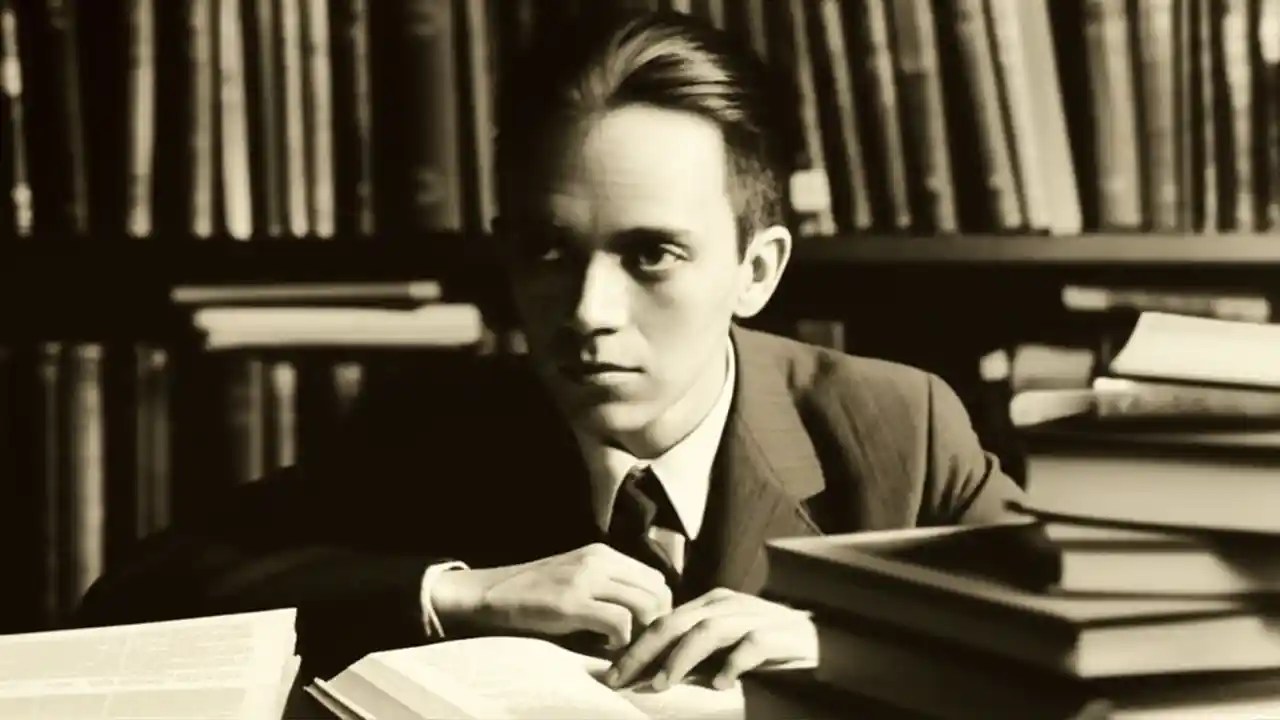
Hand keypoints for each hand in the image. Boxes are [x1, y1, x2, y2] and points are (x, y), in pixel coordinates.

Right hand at [430, 543, 672, 649]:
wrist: (490, 594)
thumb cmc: (534, 594)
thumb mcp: (577, 577)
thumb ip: (608, 586)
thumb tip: (644, 613)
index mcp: (603, 554)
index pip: (656, 578)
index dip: (658, 608)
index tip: (645, 629)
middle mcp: (599, 560)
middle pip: (657, 591)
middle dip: (656, 622)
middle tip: (639, 642)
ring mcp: (585, 579)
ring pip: (644, 604)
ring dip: (641, 633)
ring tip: (624, 646)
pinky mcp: (571, 602)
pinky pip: (619, 622)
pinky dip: (621, 641)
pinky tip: (605, 646)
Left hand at [605, 588, 816, 690]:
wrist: (826, 638)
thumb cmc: (770, 645)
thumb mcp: (726, 643)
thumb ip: (694, 653)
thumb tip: (650, 676)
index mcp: (710, 604)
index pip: (663, 621)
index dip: (634, 647)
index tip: (611, 675)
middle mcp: (727, 605)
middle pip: (676, 623)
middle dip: (643, 652)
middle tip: (620, 679)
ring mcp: (753, 618)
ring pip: (707, 631)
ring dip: (680, 658)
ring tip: (661, 684)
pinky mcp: (778, 636)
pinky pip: (750, 646)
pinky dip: (732, 665)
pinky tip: (720, 685)